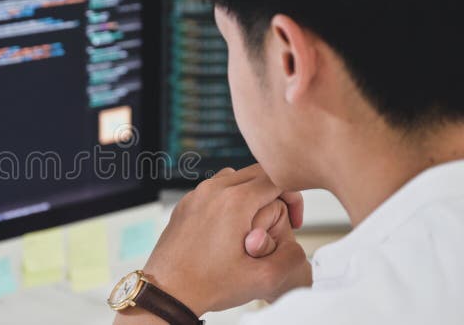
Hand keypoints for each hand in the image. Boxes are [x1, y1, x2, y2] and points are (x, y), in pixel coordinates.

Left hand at [142, 164, 310, 315]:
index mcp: (234, 201)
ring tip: (256, 224)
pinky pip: (213, 190)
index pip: (277, 178)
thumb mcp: (262, 279)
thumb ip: (292, 257)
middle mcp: (213, 191)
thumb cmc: (208, 285)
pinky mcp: (184, 204)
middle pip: (256, 173)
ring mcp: (195, 195)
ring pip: (234, 178)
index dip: (294, 197)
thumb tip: (298, 244)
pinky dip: (228, 200)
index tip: (294, 222)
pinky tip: (230, 228)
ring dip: (251, 194)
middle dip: (275, 193)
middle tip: (281, 222)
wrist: (168, 291)